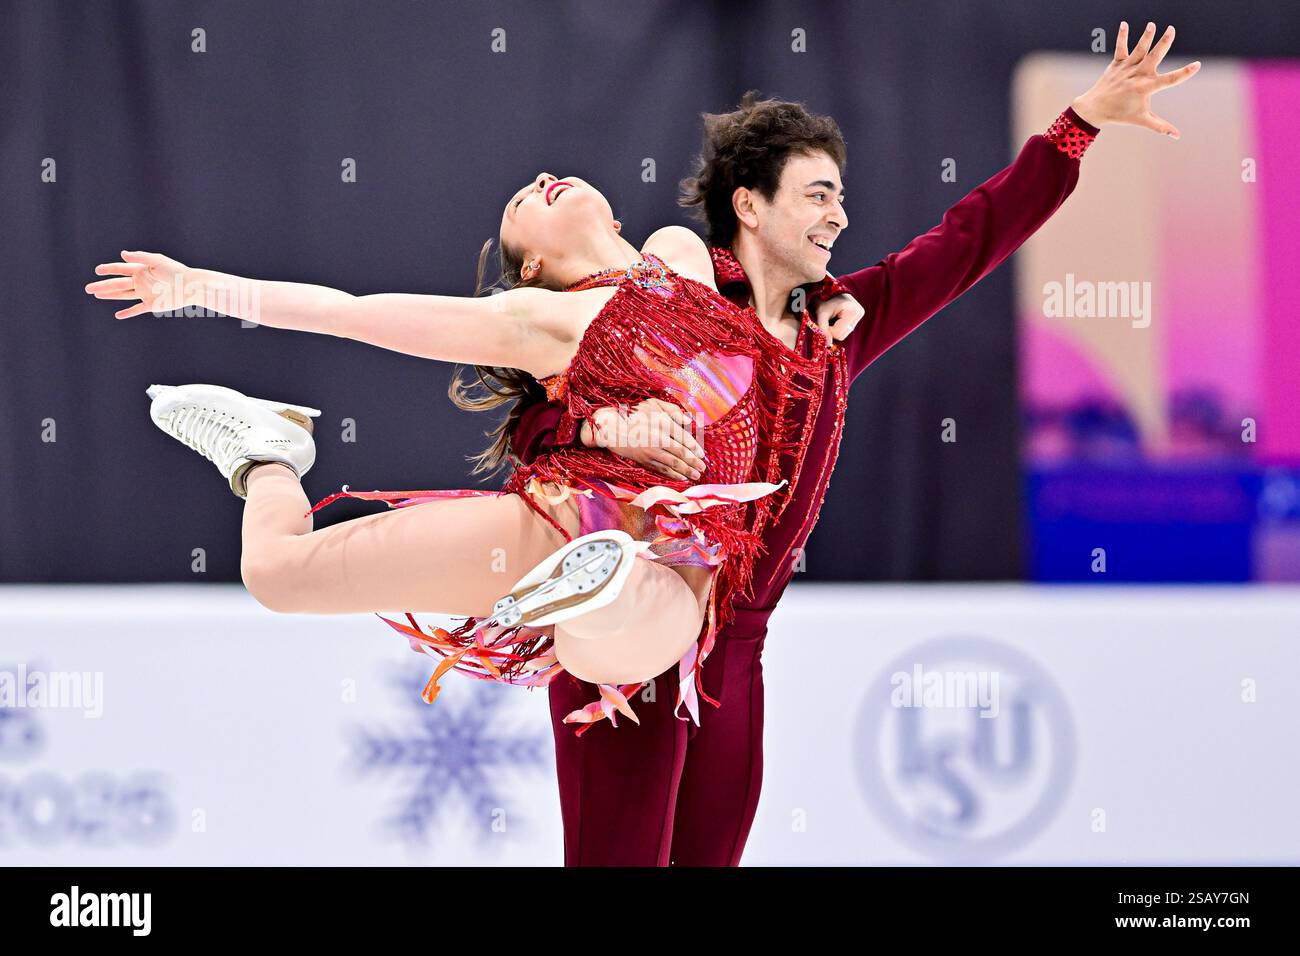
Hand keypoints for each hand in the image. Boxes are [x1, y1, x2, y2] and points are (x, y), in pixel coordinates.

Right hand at [84, 250, 198, 318]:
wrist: (190, 286)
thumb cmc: (175, 271)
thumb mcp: (157, 261)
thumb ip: (140, 257)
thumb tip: (122, 254)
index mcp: (141, 269)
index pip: (120, 269)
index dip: (108, 269)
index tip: (97, 270)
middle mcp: (140, 281)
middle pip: (117, 283)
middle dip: (102, 285)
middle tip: (87, 288)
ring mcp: (145, 293)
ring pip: (123, 295)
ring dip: (110, 295)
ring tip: (96, 295)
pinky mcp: (152, 304)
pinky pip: (137, 309)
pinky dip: (128, 312)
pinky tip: (118, 315)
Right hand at [581, 398, 707, 481]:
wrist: (611, 427)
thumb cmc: (633, 413)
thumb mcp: (653, 405)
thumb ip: (673, 411)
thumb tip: (689, 421)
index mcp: (663, 423)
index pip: (684, 438)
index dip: (695, 448)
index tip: (702, 454)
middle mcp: (658, 438)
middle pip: (681, 452)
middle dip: (694, 462)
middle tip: (703, 468)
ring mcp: (651, 450)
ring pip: (673, 463)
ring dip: (686, 471)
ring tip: (696, 475)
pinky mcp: (644, 460)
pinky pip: (661, 469)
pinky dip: (673, 474)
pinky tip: (681, 478)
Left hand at [813, 292, 863, 343]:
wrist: (827, 288)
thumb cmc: (823, 298)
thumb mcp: (821, 313)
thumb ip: (823, 328)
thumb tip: (828, 345)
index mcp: (853, 311)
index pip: (838, 333)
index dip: (827, 330)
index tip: (823, 319)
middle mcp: (859, 314)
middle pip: (842, 335)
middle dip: (831, 330)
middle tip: (826, 318)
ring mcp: (858, 316)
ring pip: (843, 334)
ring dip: (833, 329)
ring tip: (830, 316)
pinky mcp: (856, 318)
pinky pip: (844, 330)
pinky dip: (837, 327)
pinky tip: (835, 317)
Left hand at [1071, 22, 1199, 137]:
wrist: (1094, 109)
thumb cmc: (1120, 114)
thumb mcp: (1141, 120)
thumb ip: (1160, 126)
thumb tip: (1177, 136)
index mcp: (1146, 88)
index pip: (1169, 80)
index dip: (1184, 74)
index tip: (1197, 65)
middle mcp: (1137, 76)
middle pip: (1153, 57)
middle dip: (1163, 43)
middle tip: (1171, 30)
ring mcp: (1126, 69)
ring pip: (1138, 50)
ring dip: (1145, 37)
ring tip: (1151, 25)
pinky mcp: (1116, 64)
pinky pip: (1120, 48)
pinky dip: (1122, 37)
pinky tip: (1123, 24)